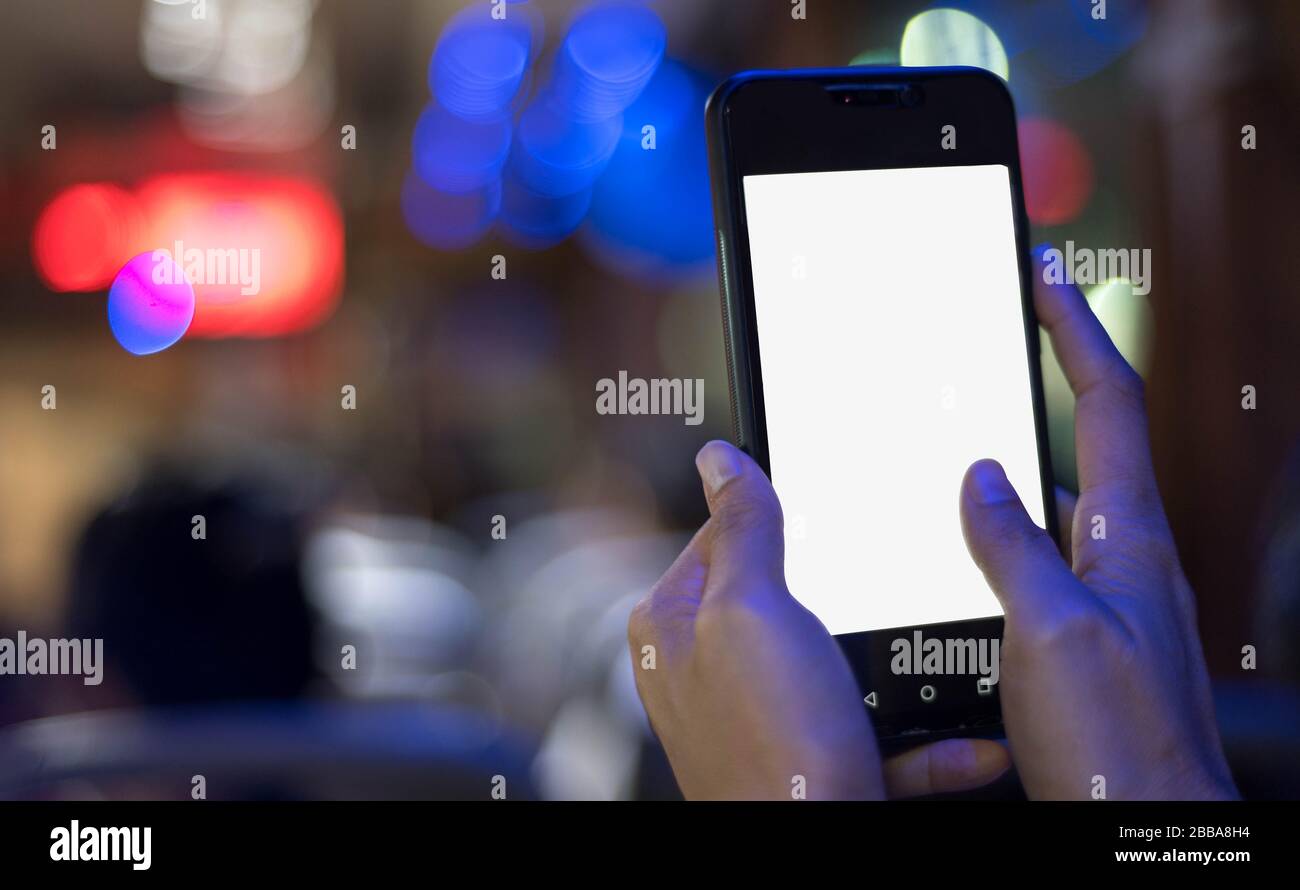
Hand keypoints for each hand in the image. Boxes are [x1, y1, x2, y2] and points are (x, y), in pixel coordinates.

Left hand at [629, 440, 1009, 799]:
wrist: (815, 857)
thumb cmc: (771, 747)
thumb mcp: (754, 611)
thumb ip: (741, 528)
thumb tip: (719, 459)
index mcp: (677, 623)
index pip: (721, 534)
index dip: (777, 513)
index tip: (835, 499)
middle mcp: (709, 671)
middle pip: (788, 597)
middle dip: (855, 594)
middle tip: (905, 576)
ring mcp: (762, 721)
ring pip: (841, 669)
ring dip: (903, 670)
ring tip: (949, 654)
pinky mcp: (811, 766)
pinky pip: (875, 738)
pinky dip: (924, 745)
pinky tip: (971, 744)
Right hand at [957, 248, 1236, 799]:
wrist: (1144, 831)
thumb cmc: (1115, 743)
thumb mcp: (1050, 630)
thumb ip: (1011, 544)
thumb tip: (984, 472)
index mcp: (1129, 541)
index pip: (1107, 406)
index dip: (1075, 334)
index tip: (1045, 278)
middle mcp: (1129, 561)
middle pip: (1091, 444)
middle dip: (1051, 380)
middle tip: (1005, 336)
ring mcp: (1115, 602)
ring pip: (1063, 509)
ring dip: (1022, 466)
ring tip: (964, 442)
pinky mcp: (1093, 644)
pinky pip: (1049, 565)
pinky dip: (1011, 537)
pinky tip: (971, 553)